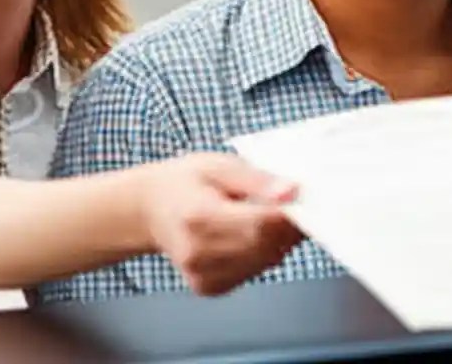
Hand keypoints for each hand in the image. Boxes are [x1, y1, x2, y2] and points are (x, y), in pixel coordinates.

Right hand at [140, 153, 302, 294]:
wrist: (149, 209)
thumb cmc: (183, 183)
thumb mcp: (219, 165)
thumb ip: (257, 180)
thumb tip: (292, 191)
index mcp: (199, 217)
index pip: (260, 224)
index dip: (290, 213)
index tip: (302, 198)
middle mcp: (198, 252)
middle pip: (266, 245)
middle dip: (287, 226)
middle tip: (289, 203)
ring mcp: (202, 275)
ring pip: (266, 261)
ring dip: (277, 240)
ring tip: (262, 214)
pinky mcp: (209, 287)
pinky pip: (254, 271)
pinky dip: (262, 253)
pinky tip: (249, 235)